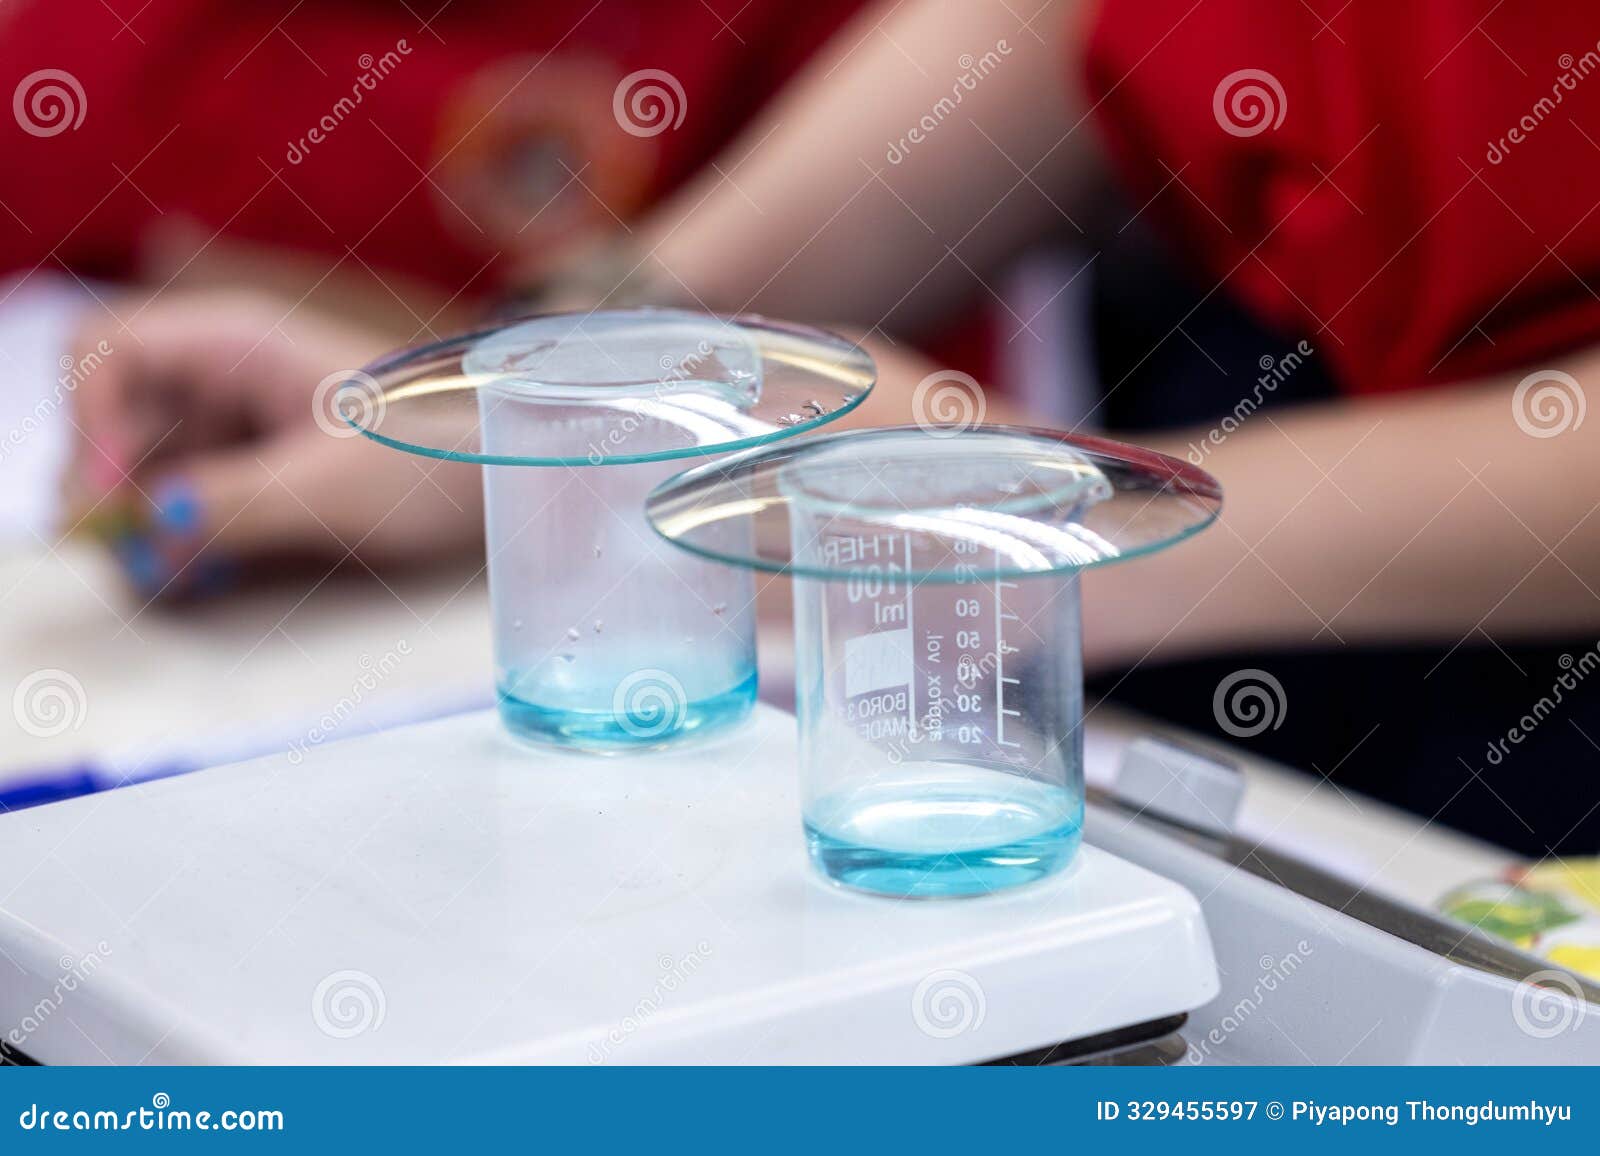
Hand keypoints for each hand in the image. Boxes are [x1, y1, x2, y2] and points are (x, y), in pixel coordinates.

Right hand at [64, 290, 482, 595]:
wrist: (503, 480)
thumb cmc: (436, 461)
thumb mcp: (335, 488)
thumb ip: (237, 505)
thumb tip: (153, 529)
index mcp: (236, 343)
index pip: (106, 351)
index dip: (89, 421)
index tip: (111, 498)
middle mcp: (222, 374)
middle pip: (113, 416)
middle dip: (109, 486)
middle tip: (134, 554)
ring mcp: (234, 423)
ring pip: (142, 466)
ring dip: (141, 523)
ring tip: (176, 574)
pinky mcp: (251, 471)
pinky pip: (184, 500)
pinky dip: (179, 539)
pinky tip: (201, 574)